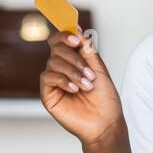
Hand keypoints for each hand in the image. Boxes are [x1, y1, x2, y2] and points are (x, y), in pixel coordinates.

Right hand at [41, 29, 123, 147]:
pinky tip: (75, 89)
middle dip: (74, 58)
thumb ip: (87, 50)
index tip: (77, 38)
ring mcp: (54, 81)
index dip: (65, 35)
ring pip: (53, 62)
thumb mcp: (99, 69)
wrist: (105, 123)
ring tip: (87, 85)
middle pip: (56, 49)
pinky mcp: (48, 94)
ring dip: (73, 72)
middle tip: (90, 72)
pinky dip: (63, 80)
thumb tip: (77, 30)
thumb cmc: (104, 99)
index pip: (60, 40)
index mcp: (73, 61)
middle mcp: (61, 69)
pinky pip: (48, 77)